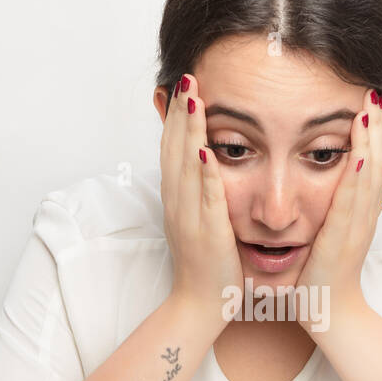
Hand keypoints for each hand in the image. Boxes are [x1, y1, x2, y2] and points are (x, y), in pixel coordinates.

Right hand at [159, 73, 241, 314]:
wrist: (199, 304)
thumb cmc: (206, 264)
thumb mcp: (198, 219)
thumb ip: (200, 191)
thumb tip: (204, 163)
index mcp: (177, 198)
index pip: (173, 149)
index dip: (176, 116)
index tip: (183, 85)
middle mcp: (178, 203)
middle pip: (175, 148)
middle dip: (180, 111)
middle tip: (187, 75)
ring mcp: (189, 217)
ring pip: (186, 166)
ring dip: (189, 130)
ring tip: (194, 96)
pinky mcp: (206, 233)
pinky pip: (206, 198)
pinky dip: (205, 173)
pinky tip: (208, 149)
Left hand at [295, 86, 381, 325]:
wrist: (328, 311)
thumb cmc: (321, 274)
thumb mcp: (326, 230)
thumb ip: (325, 206)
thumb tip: (314, 185)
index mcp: (358, 209)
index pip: (372, 161)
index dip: (375, 131)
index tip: (371, 102)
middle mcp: (364, 212)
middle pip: (379, 159)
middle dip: (377, 124)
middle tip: (375, 91)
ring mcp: (357, 224)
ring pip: (371, 173)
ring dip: (371, 139)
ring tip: (369, 107)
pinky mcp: (343, 237)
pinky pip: (351, 200)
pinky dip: (356, 174)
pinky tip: (356, 151)